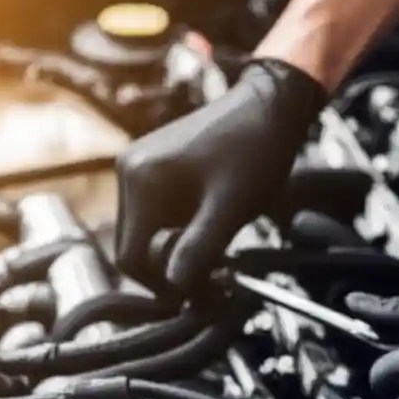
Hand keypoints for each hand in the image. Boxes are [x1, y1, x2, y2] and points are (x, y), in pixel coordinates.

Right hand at [114, 58, 325, 287]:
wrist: (270, 106)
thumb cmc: (255, 152)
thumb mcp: (230, 208)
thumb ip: (199, 249)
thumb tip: (174, 288)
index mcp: (141, 182)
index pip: (130, 258)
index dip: (161, 284)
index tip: (199, 292)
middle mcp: (129, 171)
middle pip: (133, 246)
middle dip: (169, 266)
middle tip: (212, 276)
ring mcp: (138, 165)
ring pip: (146, 231)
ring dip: (175, 247)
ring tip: (217, 244)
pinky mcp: (152, 164)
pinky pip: (155, 212)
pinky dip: (178, 227)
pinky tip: (210, 223)